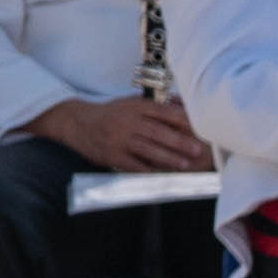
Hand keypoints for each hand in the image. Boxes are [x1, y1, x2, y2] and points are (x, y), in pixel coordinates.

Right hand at [38, 91, 213, 176]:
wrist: (79, 123)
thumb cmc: (112, 114)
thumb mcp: (130, 103)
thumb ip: (154, 107)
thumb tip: (182, 110)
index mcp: (135, 106)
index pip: (162, 112)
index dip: (181, 120)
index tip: (198, 126)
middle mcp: (127, 121)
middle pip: (157, 132)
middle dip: (179, 141)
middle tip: (196, 149)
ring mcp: (119, 139)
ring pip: (147, 149)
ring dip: (168, 158)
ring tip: (184, 164)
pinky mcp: (112, 155)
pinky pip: (134, 164)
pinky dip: (149, 170)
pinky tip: (162, 174)